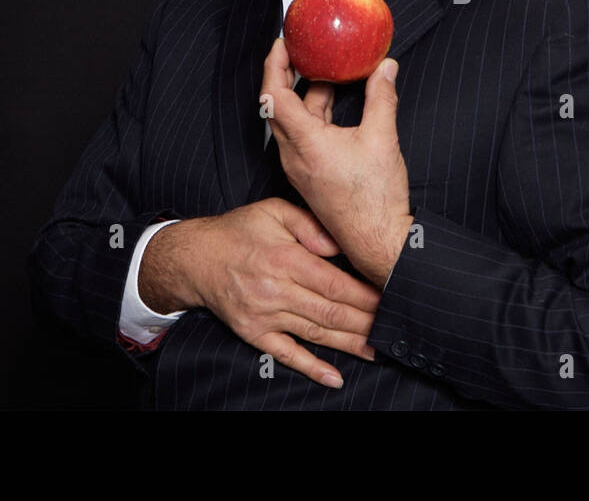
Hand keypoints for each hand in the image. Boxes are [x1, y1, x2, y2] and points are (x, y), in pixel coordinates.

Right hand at [139, 198, 380, 387]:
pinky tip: (334, 376)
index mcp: (284, 258)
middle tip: (393, 327)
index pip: (334, 282)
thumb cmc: (238, 231)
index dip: (364, 294)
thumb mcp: (273, 211)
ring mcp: (264, 315)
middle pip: (329, 310)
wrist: (194, 259)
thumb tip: (338, 244)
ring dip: (349, 344)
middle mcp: (275, 290)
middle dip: (365, 321)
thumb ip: (309, 224)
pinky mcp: (254, 333)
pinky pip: (286, 354)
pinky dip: (311, 367)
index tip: (388, 298)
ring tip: (377, 350)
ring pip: (315, 333)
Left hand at [261, 37, 413, 286]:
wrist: (377, 240)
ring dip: (304, 95)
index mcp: (305, 143)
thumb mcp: (382, 137)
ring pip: (292, 121)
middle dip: (286, 74)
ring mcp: (300, 167)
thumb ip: (382, 96)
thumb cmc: (375, 199)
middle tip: (299, 51)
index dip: (274, 64)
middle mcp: (294, 155)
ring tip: (324, 73)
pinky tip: (334, 107)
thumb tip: (385, 69)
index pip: (274, 94)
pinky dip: (313, 115)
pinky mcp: (309, 175)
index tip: (282, 43)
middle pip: (277, 105)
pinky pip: (302, 136)